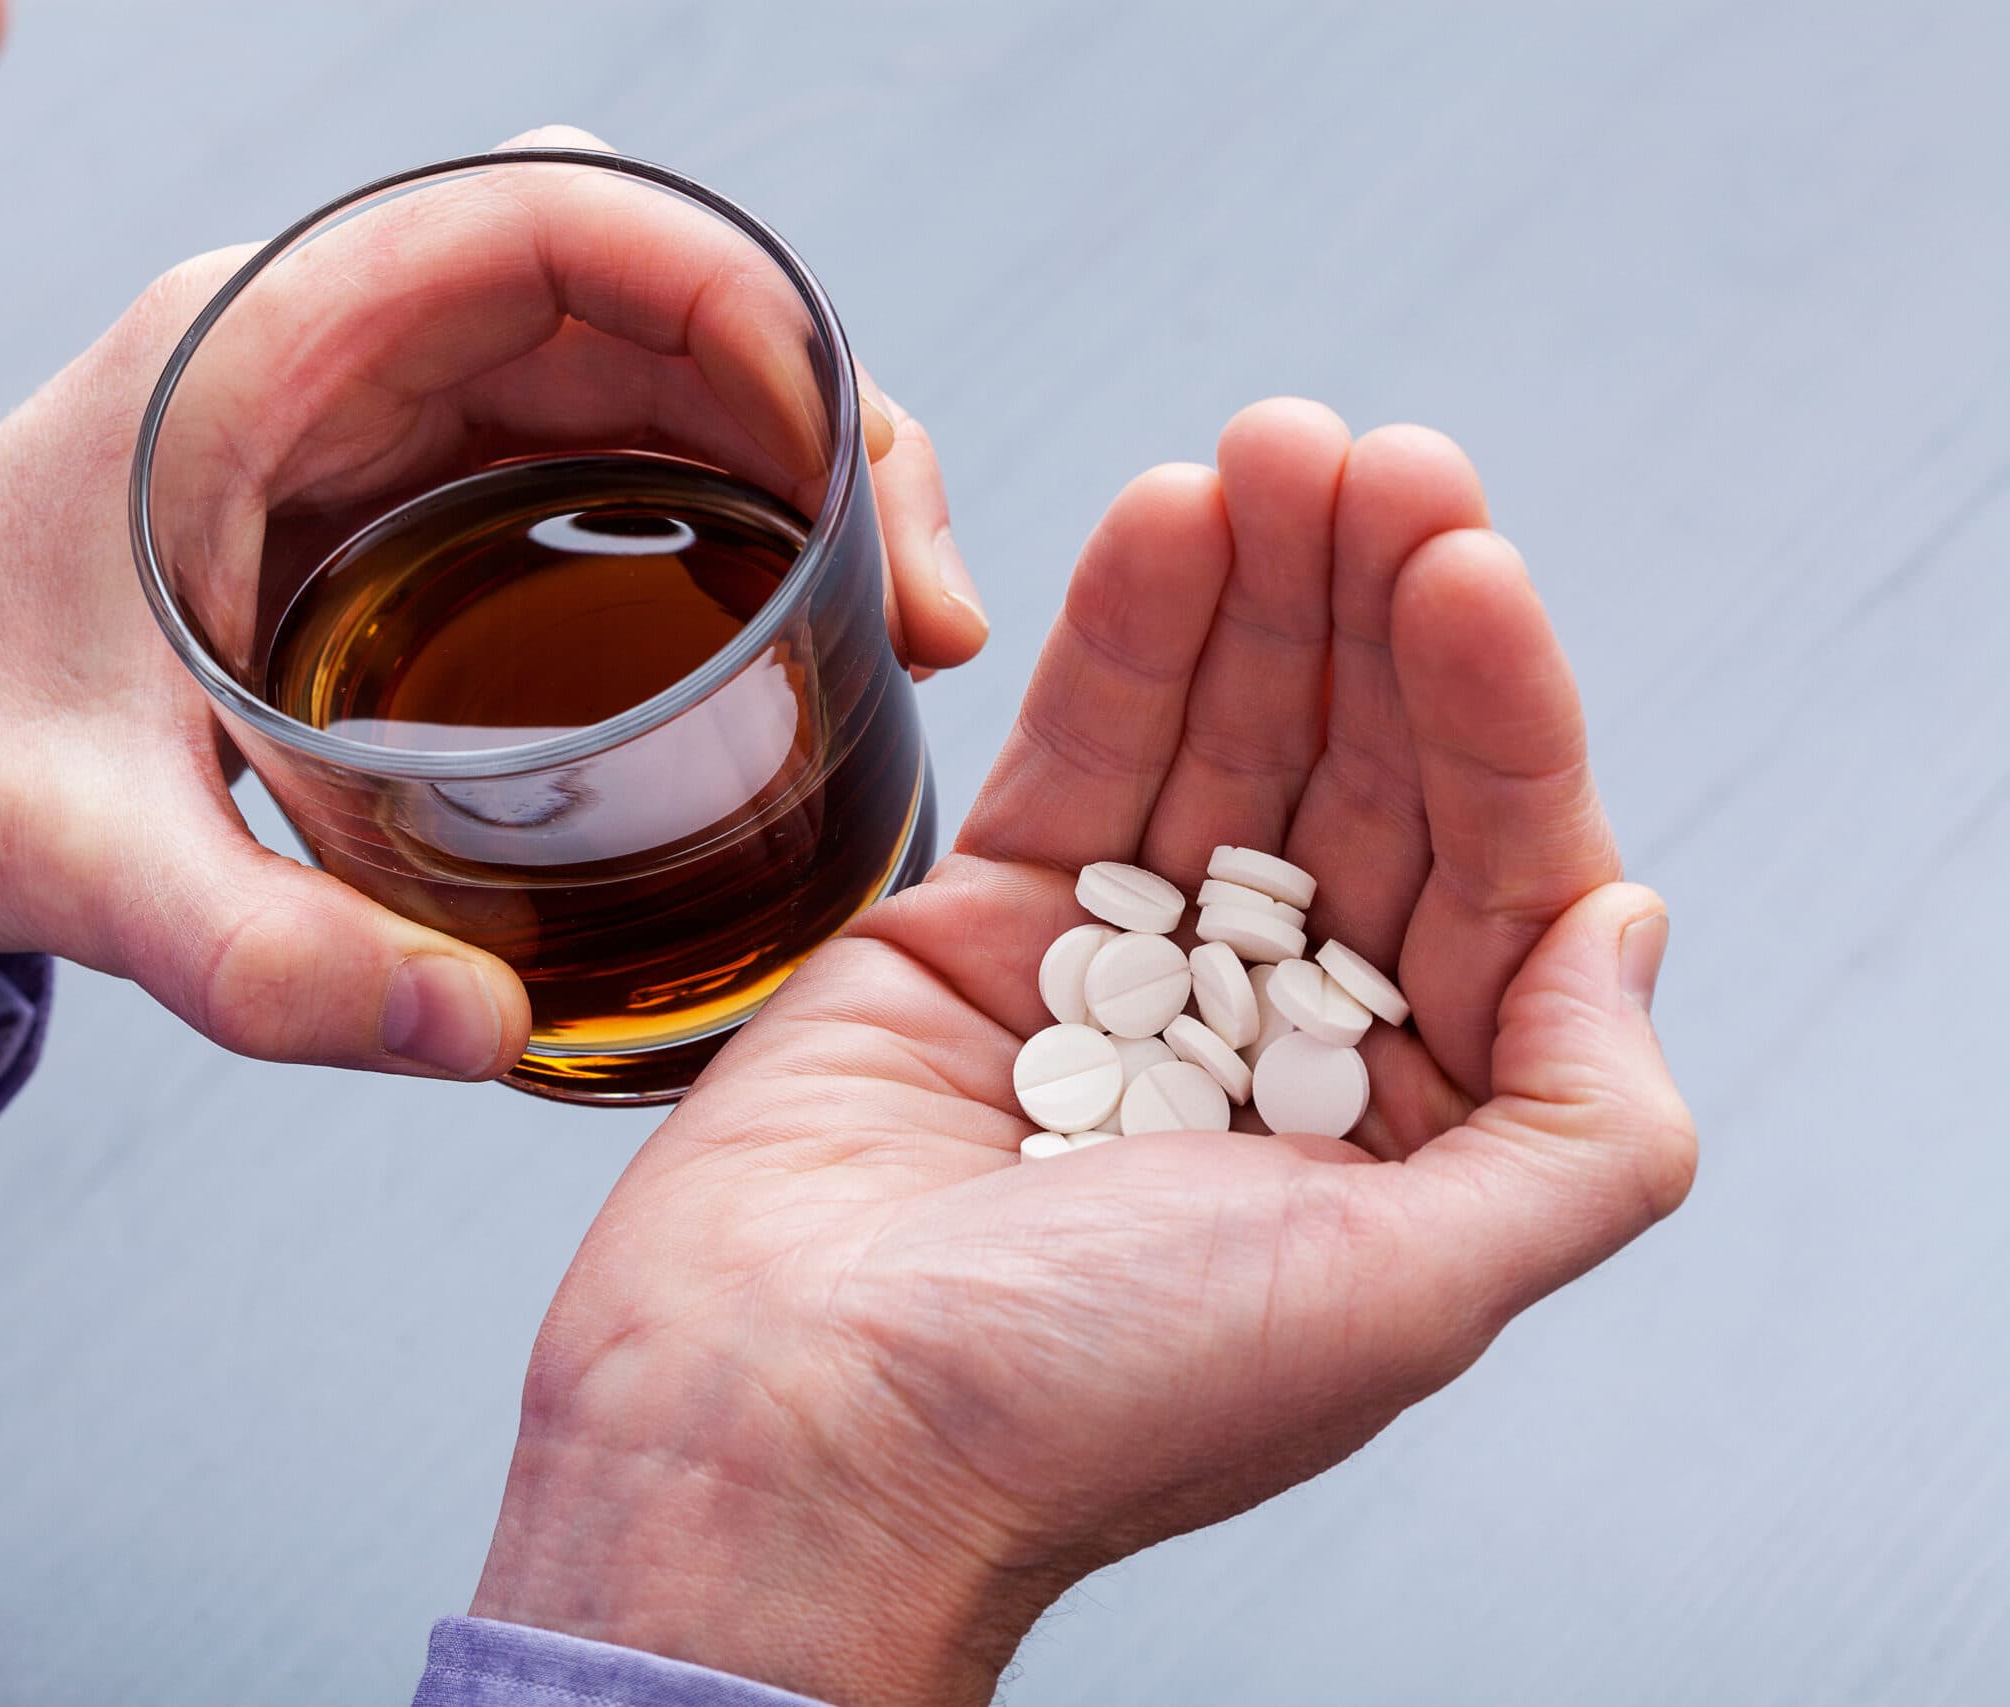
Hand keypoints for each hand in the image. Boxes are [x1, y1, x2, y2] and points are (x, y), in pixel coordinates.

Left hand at [0, 127, 984, 1076]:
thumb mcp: (68, 859)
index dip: (737, 298)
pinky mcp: (372, 510)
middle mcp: (324, 354)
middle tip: (920, 594)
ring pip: (634, 379)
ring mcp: (357, 427)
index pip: (545, 218)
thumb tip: (489, 1031)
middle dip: (815, 408)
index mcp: (250, 348)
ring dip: (785, 470)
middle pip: (641, 295)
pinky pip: (583, 471)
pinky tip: (769, 649)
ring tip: (893, 624)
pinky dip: (707, 530)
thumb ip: (264, 957)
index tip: (850, 450)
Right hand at [468, 401, 1695, 1703]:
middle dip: (1375, 614)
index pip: (1490, 877)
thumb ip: (1578, 1128)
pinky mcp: (975, 928)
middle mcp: (1267, 1044)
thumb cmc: (1083, 1408)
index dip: (1494, 714)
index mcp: (1395, 1138)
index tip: (1467, 563)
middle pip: (1356, 782)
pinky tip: (1166, 517)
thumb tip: (1632, 925)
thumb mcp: (1406, 1296)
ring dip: (1257, 588)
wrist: (786, 1434)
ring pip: (1216, 744)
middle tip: (1378, 461)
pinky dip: (1118, 634)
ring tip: (1275, 445)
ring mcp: (1118, 975)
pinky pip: (1068, 754)